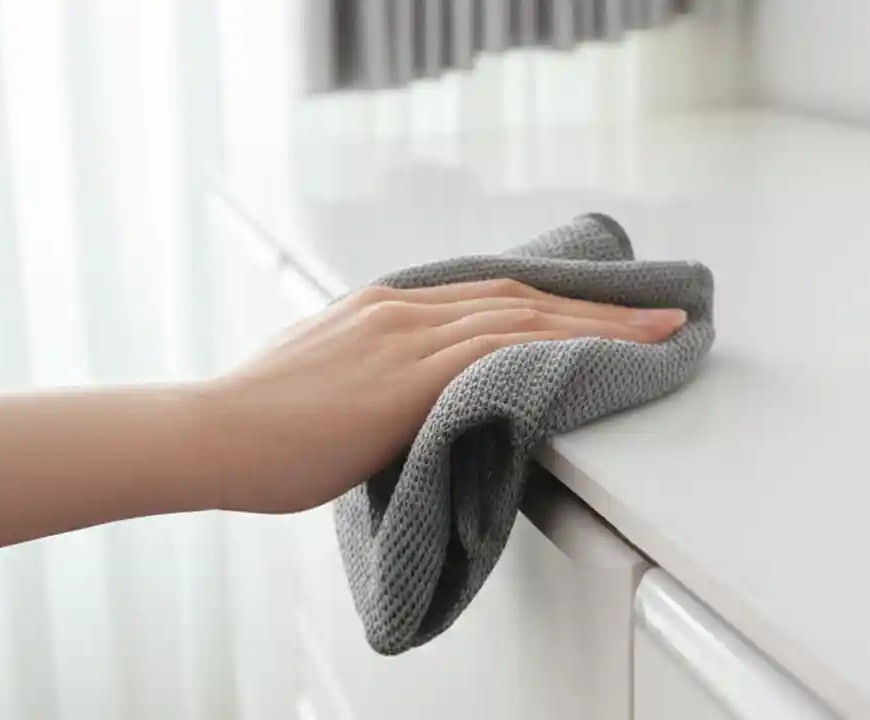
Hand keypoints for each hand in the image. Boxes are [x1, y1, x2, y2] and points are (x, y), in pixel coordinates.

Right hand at [194, 279, 686, 512]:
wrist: (210, 435)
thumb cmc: (255, 424)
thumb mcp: (324, 385)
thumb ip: (375, 380)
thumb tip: (409, 403)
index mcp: (383, 309)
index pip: (490, 295)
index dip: (555, 302)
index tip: (601, 310)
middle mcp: (402, 310)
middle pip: (522, 297)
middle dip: (598, 306)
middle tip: (659, 314)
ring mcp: (406, 337)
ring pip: (525, 318)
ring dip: (601, 324)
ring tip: (660, 334)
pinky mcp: (407, 375)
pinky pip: (502, 352)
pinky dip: (560, 349)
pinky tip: (603, 357)